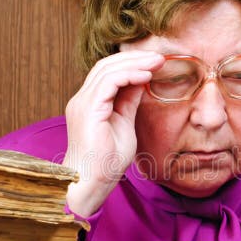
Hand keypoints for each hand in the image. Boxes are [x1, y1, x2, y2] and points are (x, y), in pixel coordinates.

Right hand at [63, 51, 164, 216]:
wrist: (91, 184)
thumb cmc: (107, 163)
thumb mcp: (124, 125)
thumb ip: (129, 103)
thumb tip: (141, 81)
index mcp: (89, 104)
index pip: (108, 73)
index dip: (131, 64)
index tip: (155, 63)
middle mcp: (82, 100)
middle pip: (106, 66)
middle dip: (134, 58)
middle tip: (159, 56)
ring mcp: (82, 104)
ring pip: (107, 69)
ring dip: (135, 63)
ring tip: (157, 61)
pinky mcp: (88, 110)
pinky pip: (109, 82)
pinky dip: (129, 75)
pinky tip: (146, 76)